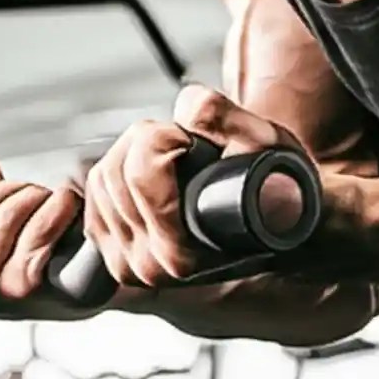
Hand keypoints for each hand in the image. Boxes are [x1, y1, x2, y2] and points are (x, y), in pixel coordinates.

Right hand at [0, 162, 81, 317]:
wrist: (82, 299)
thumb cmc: (35, 264)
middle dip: (7, 187)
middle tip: (34, 191)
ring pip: (1, 214)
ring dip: (32, 195)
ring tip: (51, 198)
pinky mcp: (23, 286)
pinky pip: (36, 229)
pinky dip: (57, 206)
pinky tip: (68, 201)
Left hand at [84, 83, 309, 286]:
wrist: (287, 226)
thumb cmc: (281, 193)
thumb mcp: (267, 144)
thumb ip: (226, 119)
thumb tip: (189, 112)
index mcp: (182, 254)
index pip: (140, 175)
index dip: (166, 139)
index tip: (193, 141)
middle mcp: (152, 267)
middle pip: (113, 173)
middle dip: (147, 141)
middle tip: (185, 144)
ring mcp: (130, 265)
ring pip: (98, 183)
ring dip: (131, 155)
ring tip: (171, 161)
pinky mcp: (115, 256)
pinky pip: (90, 199)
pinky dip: (114, 175)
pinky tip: (143, 176)